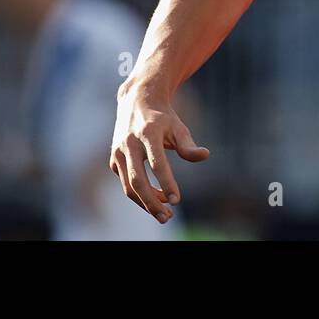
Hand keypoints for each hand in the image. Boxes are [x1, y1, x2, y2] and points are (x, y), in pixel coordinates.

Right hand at [110, 82, 209, 222]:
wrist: (137, 102)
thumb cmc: (163, 118)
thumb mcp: (178, 127)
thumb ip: (189, 145)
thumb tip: (204, 156)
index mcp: (148, 132)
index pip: (157, 163)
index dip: (166, 183)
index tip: (177, 200)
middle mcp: (129, 143)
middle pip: (137, 180)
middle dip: (152, 202)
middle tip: (168, 217)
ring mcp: (119, 152)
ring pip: (128, 186)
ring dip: (145, 203)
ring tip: (165, 214)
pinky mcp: (114, 160)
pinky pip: (125, 183)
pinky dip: (140, 195)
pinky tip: (157, 198)